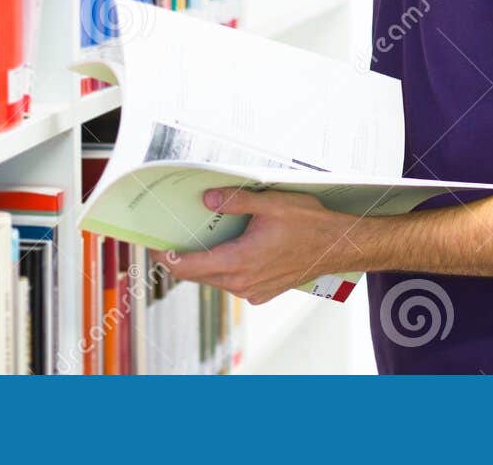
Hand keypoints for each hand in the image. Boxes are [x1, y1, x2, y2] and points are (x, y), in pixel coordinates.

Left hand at [157, 187, 358, 304]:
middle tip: (172, 236)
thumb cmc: (310, 224)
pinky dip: (224, 267)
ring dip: (204, 262)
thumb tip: (208, 199)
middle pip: (198, 274)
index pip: (189, 267)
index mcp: (240, 262)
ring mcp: (253, 291)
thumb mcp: (272, 203)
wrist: (338, 246)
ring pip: (215, 279)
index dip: (167, 257)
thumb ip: (237, 200)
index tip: (154, 245)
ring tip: (199, 239)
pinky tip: (229, 247)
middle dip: (183, 257)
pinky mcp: (262, 292)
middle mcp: (243, 282)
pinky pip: (233, 282)